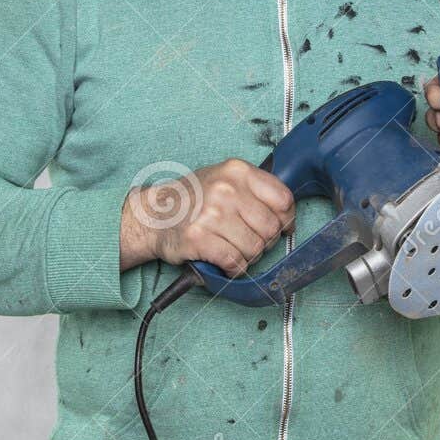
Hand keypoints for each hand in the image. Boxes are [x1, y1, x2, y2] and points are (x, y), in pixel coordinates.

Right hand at [120, 158, 294, 275]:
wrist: (152, 215)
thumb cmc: (192, 199)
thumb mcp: (224, 179)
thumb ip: (255, 191)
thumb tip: (288, 216)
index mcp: (237, 171)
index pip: (283, 199)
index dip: (285, 219)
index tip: (279, 227)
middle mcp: (226, 189)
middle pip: (271, 228)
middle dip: (265, 241)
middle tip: (249, 241)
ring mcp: (211, 213)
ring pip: (255, 248)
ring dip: (248, 257)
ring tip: (233, 250)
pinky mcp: (199, 238)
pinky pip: (235, 262)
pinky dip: (234, 269)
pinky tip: (225, 262)